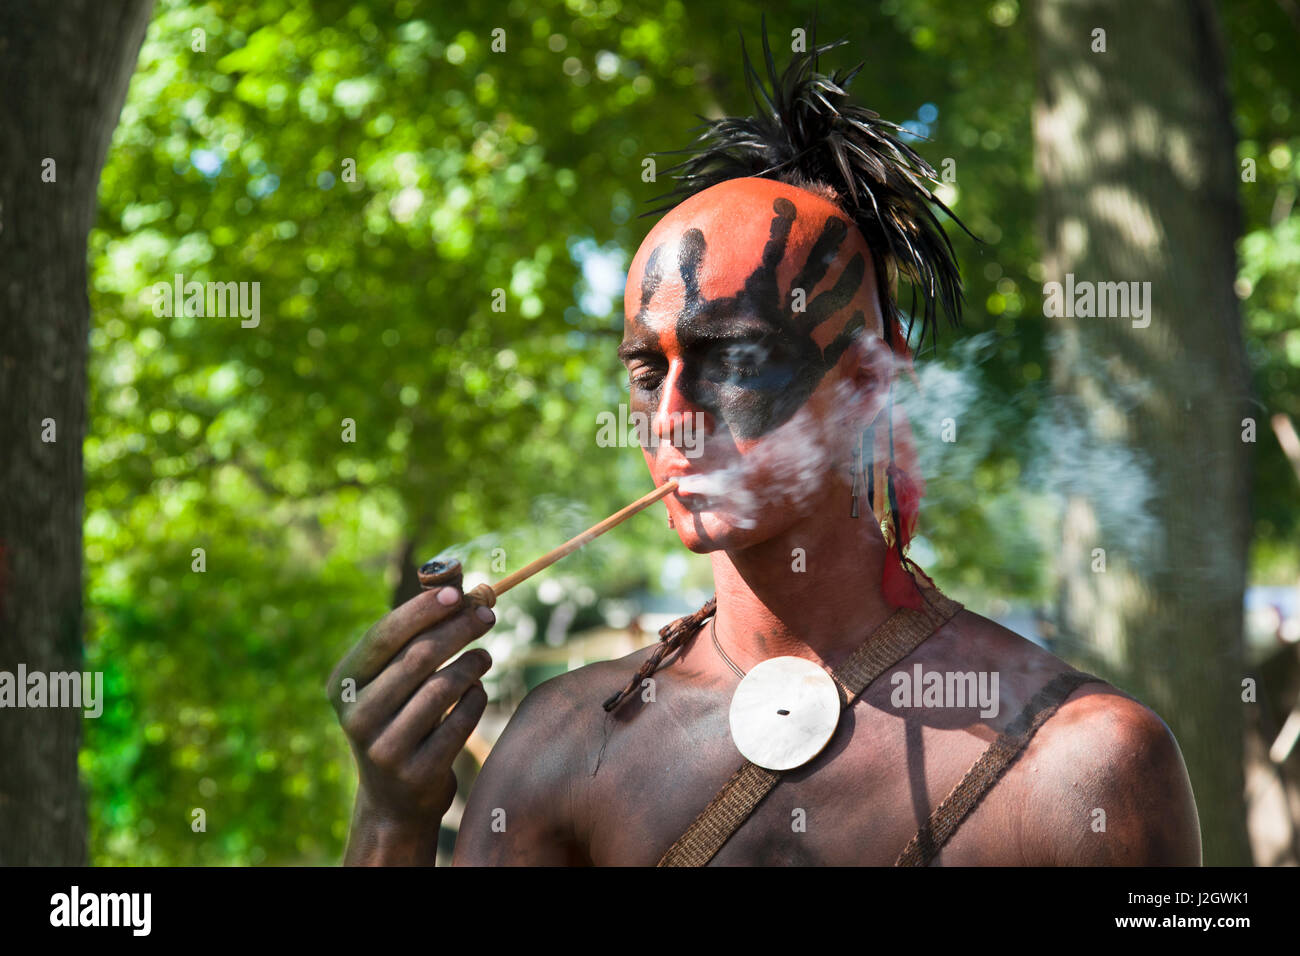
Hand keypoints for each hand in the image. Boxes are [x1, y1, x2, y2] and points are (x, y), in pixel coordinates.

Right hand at [326, 585, 494, 863]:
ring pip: (443, 688)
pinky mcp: (417, 773)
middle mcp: (355, 716)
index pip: (384, 636)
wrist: (394, 798)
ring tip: (484, 657)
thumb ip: (414, 635)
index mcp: (342, 685)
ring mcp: (384, 749)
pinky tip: (476, 692)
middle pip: (419, 657)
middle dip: (459, 630)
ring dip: (472, 664)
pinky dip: (475, 700)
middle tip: (488, 615)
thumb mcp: (390, 680)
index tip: (459, 592)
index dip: (423, 610)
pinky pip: (460, 722)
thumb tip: (455, 580)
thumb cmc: (399, 717)